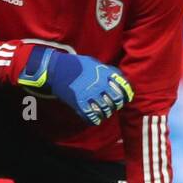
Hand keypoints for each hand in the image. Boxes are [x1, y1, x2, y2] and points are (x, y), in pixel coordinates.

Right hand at [17, 46, 131, 124]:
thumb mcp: (94, 63)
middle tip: (113, 106)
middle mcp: (99, 85)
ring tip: (103, 112)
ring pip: (105, 110)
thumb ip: (106, 71)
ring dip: (105, 113)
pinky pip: (91, 116)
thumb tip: (118, 77)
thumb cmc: (75, 64)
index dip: (126, 95)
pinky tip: (95, 119)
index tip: (125, 98)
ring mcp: (89, 94)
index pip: (123, 88)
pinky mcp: (79, 102)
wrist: (55, 68)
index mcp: (104, 74)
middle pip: (116, 101)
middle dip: (116, 105)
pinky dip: (94, 120)